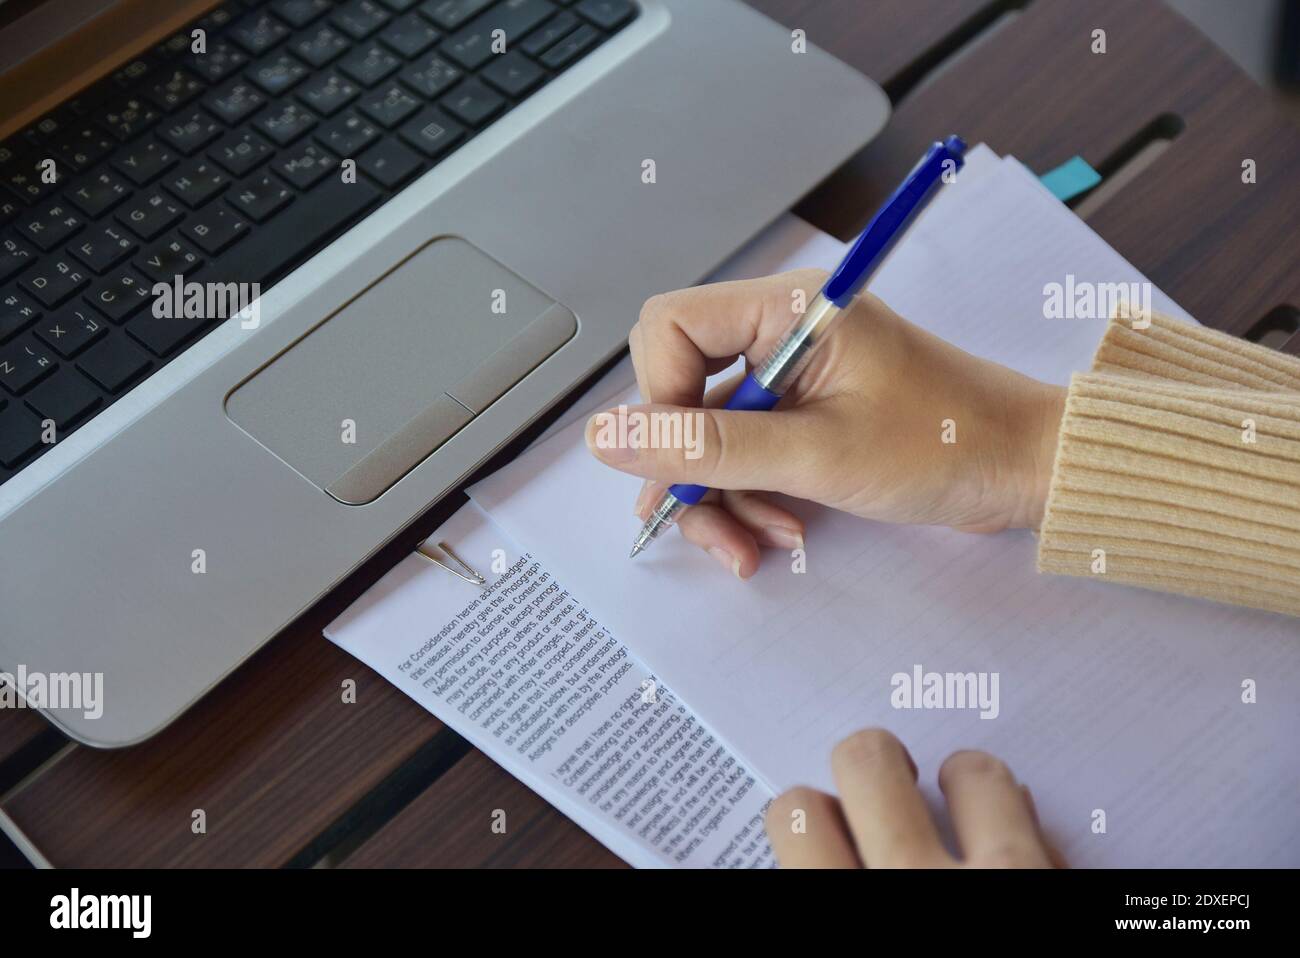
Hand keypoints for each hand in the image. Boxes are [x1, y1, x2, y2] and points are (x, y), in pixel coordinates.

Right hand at [584, 270, 1065, 576]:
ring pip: (709, 434)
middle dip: (691, 467)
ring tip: (755, 545)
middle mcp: (781, 333)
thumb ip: (708, 447)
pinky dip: (750, 497)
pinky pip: (746, 453)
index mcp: (788, 309)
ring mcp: (792, 377)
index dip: (659, 399)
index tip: (683, 463)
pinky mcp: (805, 414)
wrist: (1028, 470)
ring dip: (721, 495)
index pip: (668, 327)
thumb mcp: (817, 455)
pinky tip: (777, 532)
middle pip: (681, 389)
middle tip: (710, 527)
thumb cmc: (949, 445)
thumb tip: (608, 440)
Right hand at [764, 728, 1063, 867]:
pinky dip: (1031, 829)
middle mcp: (916, 883)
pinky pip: (1049, 828)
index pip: (798, 816)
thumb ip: (829, 893)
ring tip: (965, 802)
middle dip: (872, 765)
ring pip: (976, 773)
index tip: (824, 827)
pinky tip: (1024, 845)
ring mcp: (1004, 882)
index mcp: (842, 908)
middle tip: (883, 784)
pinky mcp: (1072, 888)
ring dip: (967, 783)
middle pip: (869, 761)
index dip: (810, 817)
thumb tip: (818, 847)